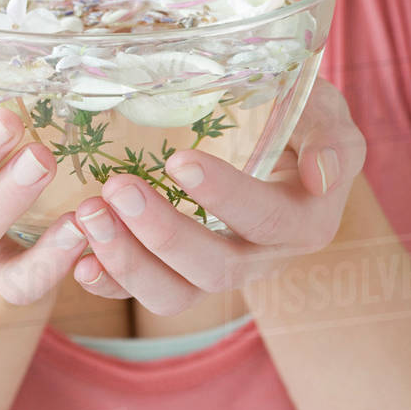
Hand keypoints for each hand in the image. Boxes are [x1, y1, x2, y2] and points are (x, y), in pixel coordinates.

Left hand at [68, 76, 367, 311]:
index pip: (265, 217)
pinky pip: (147, 294)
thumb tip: (322, 172)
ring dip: (128, 261)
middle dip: (163, 232)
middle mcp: (263, 257)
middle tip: (118, 189)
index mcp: (304, 221)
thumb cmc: (302, 118)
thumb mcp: (326, 114)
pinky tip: (80, 262)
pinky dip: (112, 284)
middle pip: (215, 268)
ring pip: (176, 295)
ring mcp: (220, 271)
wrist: (284, 138)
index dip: (224, 196)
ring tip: (88, 216)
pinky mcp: (182, 274)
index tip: (180, 161)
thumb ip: (330, 137)